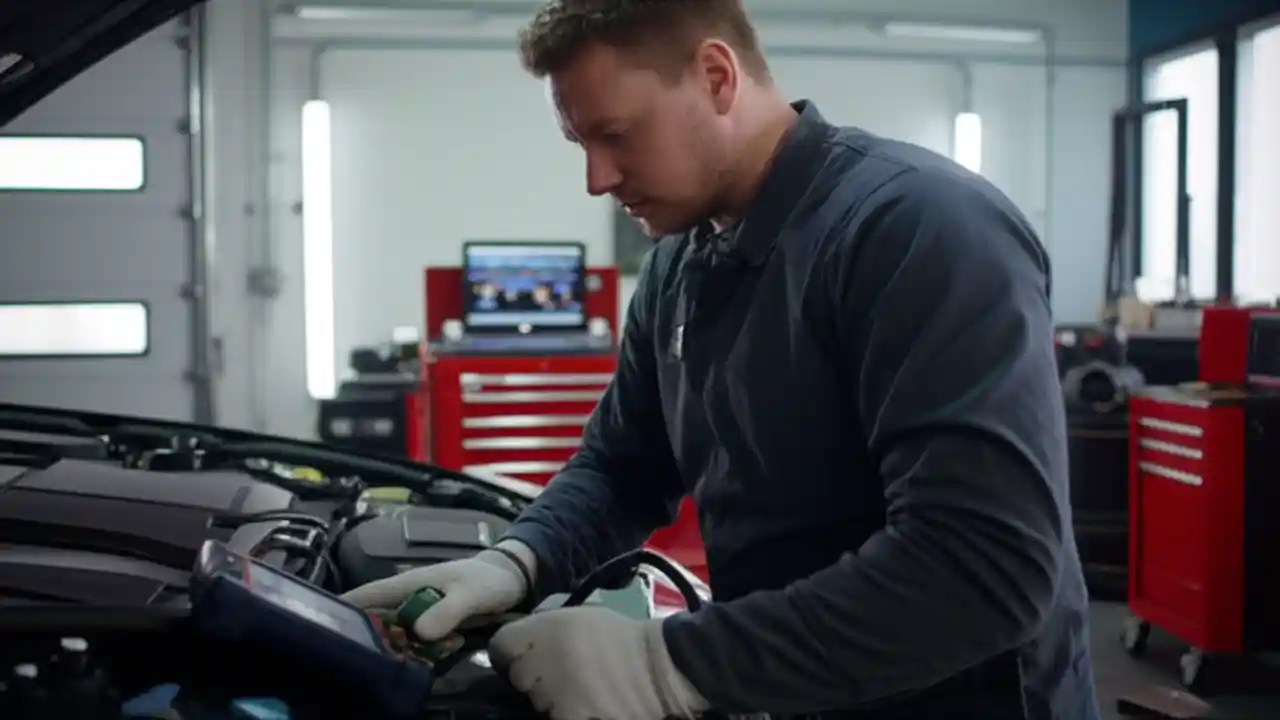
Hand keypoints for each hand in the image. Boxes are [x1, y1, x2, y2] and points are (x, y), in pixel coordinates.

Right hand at [339, 541, 534, 639]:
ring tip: (421, 653)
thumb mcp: (469, 595)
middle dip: (372, 640)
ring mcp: (416, 612)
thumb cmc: (487, 581)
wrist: (511, 580)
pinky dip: (421, 651)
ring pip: (394, 635)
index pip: (362, 597)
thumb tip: (419, 632)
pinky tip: (441, 650)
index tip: (326, 635)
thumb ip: (446, 611)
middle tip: (380, 660)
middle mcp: (404, 599)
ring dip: (401, 648)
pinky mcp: (430, 625)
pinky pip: (414, 642)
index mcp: (404, 584)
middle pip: (373, 622)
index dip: (340, 612)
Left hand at [489, 606, 709, 719]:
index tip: (528, 654)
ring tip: (580, 688)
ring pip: (535, 700)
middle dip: (533, 675)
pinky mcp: (567, 718)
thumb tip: (522, 635)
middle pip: (517, 675)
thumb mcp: (577, 614)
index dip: (512, 651)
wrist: (656, 668)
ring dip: (550, 696)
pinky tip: (585, 703)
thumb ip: (545, 623)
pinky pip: (553, 716)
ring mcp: (550, 696)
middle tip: (562, 671)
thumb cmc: (618, 637)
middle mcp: (539, 662)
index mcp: (541, 631)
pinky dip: (565, 712)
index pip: (500, 646)